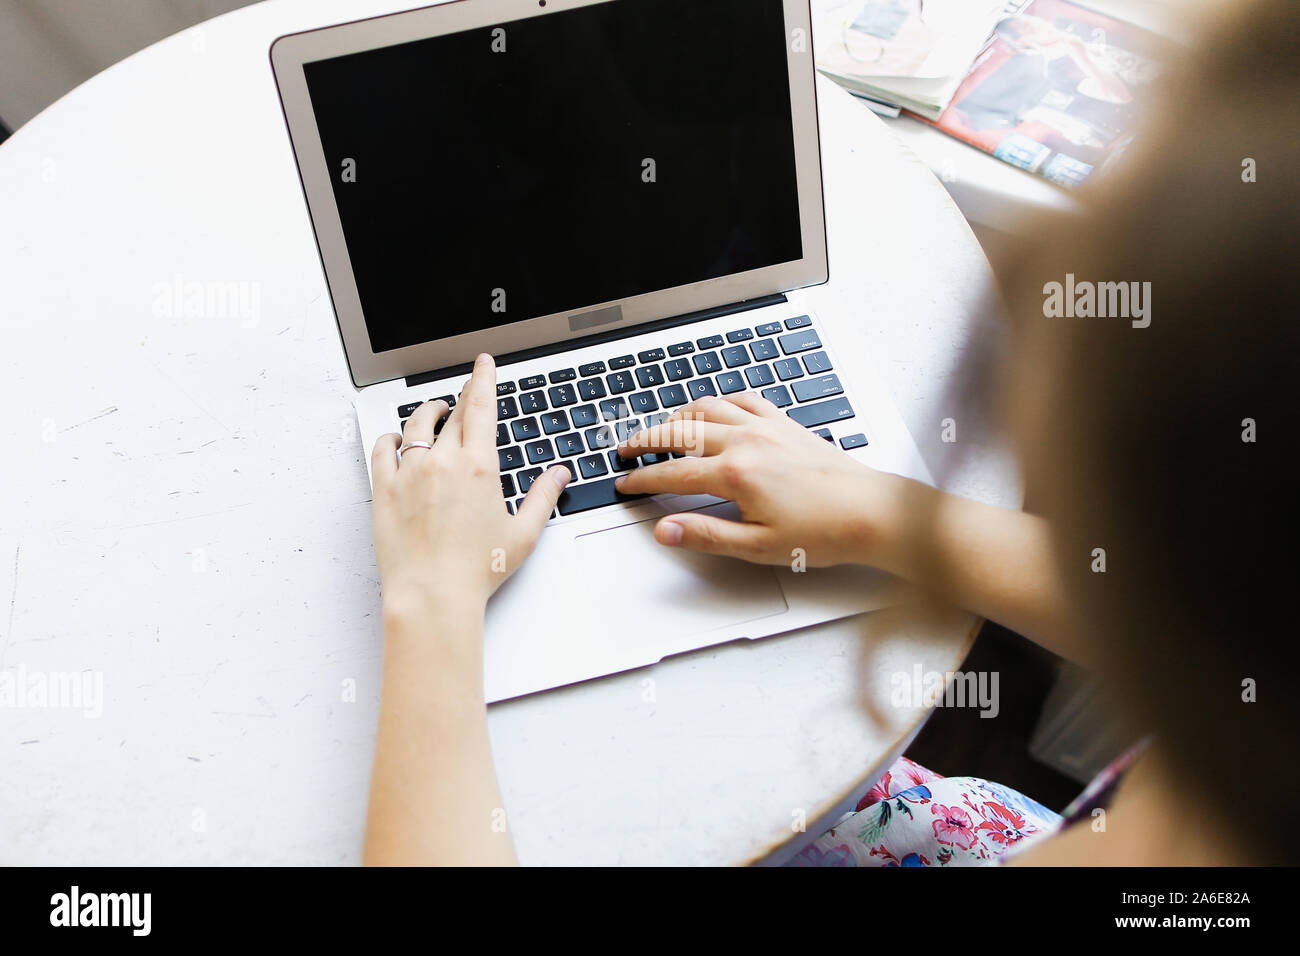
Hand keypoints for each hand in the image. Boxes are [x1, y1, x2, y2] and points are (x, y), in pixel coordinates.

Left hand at [370, 353, 570, 621]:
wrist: (432, 596)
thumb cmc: (476, 571)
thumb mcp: (523, 534)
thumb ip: (543, 497)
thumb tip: (557, 474)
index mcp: (479, 467)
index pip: (481, 407)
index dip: (482, 380)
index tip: (482, 364)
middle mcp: (443, 462)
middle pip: (452, 414)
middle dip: (461, 396)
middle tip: (466, 389)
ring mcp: (409, 472)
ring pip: (416, 425)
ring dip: (428, 412)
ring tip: (435, 411)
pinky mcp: (384, 489)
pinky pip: (383, 448)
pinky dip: (392, 437)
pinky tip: (397, 439)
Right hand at [613, 393, 915, 567]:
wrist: (872, 512)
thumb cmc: (824, 532)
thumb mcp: (757, 546)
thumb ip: (706, 535)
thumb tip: (666, 530)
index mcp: (735, 474)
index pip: (672, 473)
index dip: (642, 478)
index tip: (624, 483)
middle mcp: (747, 442)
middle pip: (680, 432)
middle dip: (647, 439)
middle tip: (627, 450)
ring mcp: (767, 428)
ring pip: (708, 408)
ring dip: (678, 416)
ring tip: (662, 429)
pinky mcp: (785, 424)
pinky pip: (743, 400)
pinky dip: (719, 402)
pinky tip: (714, 410)